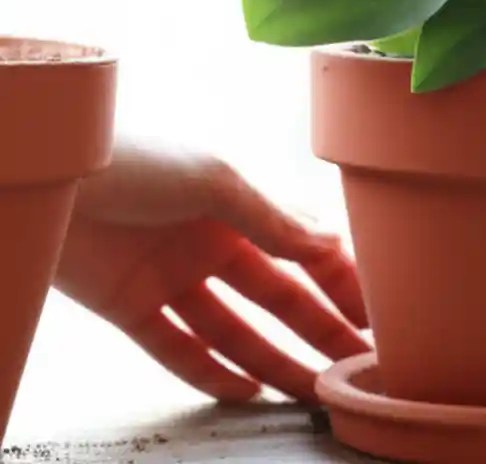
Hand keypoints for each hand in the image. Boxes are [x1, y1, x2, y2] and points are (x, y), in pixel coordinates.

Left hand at [55, 137, 368, 404]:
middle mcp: (208, 242)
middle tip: (358, 363)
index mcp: (237, 204)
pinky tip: (246, 391)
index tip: (374, 313)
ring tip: (312, 389)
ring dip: (275, 359)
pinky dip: (210, 372)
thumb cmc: (133, 158)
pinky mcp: (129, 308)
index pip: (302, 249)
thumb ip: (272, 220)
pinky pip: (177, 349)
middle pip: (276, 296)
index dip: (340, 281)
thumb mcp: (215, 179)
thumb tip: (329, 246)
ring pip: (234, 329)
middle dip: (320, 328)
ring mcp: (169, 277)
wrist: (49, 176)